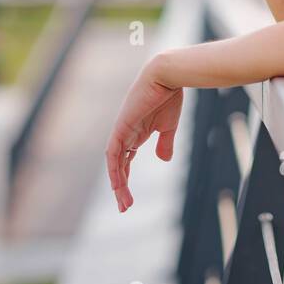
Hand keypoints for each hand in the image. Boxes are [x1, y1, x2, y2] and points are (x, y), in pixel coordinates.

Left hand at [105, 56, 183, 212]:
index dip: (126, 179)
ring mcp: (122, 130)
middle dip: (121, 187)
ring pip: (115, 162)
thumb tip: (164, 160)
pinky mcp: (121, 126)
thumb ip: (164, 143)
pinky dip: (114, 168)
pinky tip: (117, 183)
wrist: (167, 77)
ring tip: (124, 202)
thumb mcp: (168, 126)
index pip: (126, 161)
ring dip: (118, 183)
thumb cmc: (169, 96)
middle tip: (125, 207)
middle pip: (119, 165)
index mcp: (136, 134)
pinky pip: (114, 152)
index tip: (129, 200)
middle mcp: (126, 134)